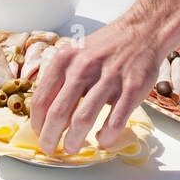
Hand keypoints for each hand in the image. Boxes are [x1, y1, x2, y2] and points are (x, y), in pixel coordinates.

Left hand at [30, 17, 164, 155]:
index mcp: (65, 60)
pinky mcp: (132, 87)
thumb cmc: (106, 47)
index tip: (39, 133)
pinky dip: (106, 136)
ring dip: (75, 140)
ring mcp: (109, 78)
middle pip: (58, 113)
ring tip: (73, 148)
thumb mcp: (76, 54)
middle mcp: (84, 68)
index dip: (37, 123)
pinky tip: (102, 139)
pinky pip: (115, 120)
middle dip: (51, 137)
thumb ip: (61, 79)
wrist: (142, 31)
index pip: (42, 99)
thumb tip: (48, 112)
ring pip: (83, 119)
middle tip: (51, 148)